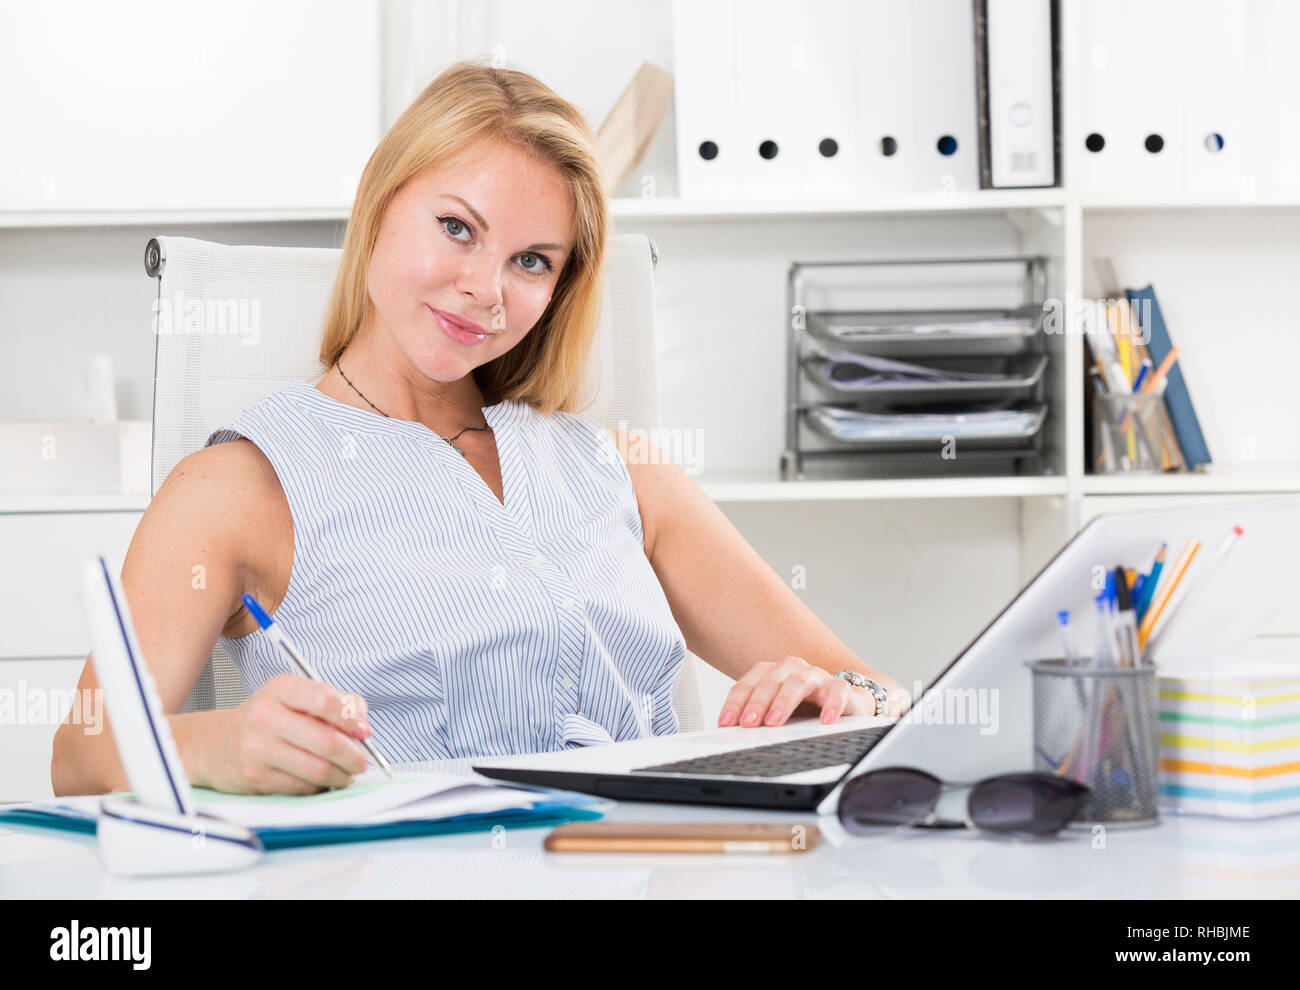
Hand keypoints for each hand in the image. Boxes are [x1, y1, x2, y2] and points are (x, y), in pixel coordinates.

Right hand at [193, 673, 372, 793]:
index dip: (352, 719)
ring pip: (318, 769)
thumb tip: (364, 727)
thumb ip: (336, 703)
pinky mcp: (254, 776)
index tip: (364, 732)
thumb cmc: (264, 720)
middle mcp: (266, 715)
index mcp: (281, 689)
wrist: (212, 745)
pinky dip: (319, 787)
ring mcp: (258, 747)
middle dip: (353, 756)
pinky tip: (320, 782)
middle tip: (361, 762)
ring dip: (341, 776)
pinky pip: (302, 787)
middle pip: (327, 740)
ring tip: (345, 774)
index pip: (327, 700)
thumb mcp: (294, 698)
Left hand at [717, 656, 877, 727]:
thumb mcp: (775, 716)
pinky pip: (837, 691)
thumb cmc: (804, 711)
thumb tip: (731, 736)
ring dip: (784, 701)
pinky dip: (831, 704)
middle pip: (770, 681)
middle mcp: (792, 670)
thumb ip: (756, 720)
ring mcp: (817, 676)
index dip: (735, 703)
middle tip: (748, 723)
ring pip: (799, 681)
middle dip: (757, 702)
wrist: (843, 707)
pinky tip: (825, 720)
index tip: (726, 723)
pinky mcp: (841, 688)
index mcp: (771, 674)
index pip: (748, 684)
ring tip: (775, 721)